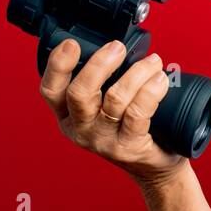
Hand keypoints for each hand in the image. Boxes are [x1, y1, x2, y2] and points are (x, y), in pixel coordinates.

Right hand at [39, 38, 187, 187]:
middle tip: (119, 47)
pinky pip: (137, 113)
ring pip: (113, 99)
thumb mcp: (106, 106)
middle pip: (80, 92)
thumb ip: (103, 81)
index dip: (58, 65)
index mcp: (68, 116)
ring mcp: (103, 141)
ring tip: (153, 62)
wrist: (155, 166)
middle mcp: (80, 130)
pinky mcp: (127, 147)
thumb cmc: (132, 128)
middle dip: (101, 64)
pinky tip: (160, 79)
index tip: (72, 44)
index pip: (51, 90)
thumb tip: (118, 44)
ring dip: (136, 74)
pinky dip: (151, 91)